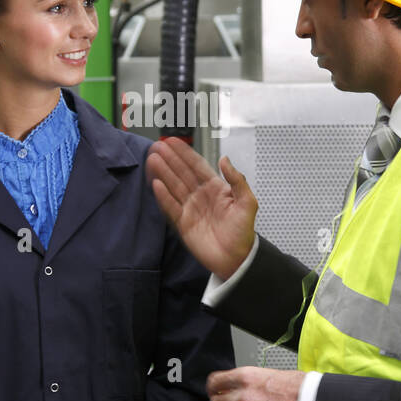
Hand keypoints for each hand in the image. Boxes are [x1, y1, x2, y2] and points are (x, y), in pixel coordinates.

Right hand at [146, 139, 257, 280]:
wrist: (236, 259)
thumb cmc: (243, 232)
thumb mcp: (247, 203)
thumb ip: (237, 180)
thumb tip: (225, 160)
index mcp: (216, 188)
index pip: (197, 166)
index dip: (185, 154)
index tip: (174, 142)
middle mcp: (201, 196)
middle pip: (182, 173)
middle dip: (170, 160)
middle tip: (157, 147)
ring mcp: (191, 209)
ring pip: (174, 186)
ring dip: (163, 173)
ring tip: (153, 160)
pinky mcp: (183, 223)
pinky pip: (171, 206)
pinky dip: (163, 196)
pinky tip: (156, 184)